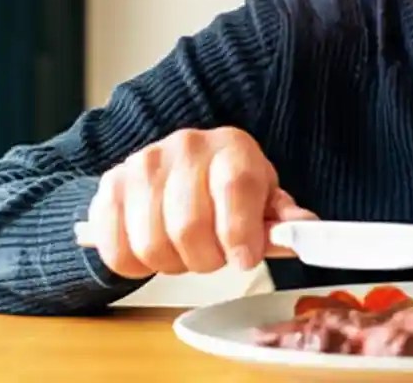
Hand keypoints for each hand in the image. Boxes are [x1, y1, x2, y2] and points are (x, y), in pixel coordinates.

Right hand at [76, 126, 316, 278]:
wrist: (177, 168)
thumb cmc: (227, 187)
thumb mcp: (264, 197)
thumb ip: (284, 217)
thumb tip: (304, 230)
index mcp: (231, 147)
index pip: (235, 189)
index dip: (240, 233)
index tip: (244, 259)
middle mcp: (185, 148)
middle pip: (190, 226)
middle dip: (207, 259)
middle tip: (215, 256)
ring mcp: (142, 165)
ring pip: (152, 244)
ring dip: (173, 264)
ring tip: (186, 251)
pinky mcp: (109, 188)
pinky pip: (118, 250)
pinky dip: (138, 266)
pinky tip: (155, 250)